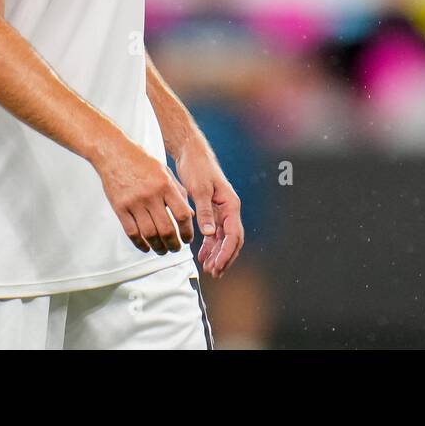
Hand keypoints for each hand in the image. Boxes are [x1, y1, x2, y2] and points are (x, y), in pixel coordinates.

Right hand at [95, 137, 194, 254]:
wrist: (114, 152)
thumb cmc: (141, 161)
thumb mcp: (165, 171)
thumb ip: (178, 192)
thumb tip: (190, 214)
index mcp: (165, 185)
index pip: (182, 214)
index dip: (187, 231)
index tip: (187, 239)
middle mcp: (151, 195)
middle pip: (166, 229)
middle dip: (173, 244)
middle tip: (176, 248)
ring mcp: (134, 202)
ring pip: (149, 234)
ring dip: (158, 247)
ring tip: (162, 250)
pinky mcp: (120, 207)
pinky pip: (131, 232)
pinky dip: (140, 243)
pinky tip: (145, 246)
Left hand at [176, 145, 243, 278]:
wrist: (191, 153)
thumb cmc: (197, 167)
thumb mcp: (199, 189)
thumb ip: (205, 212)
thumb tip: (210, 233)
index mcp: (230, 204)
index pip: (233, 235)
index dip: (226, 253)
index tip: (217, 266)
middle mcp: (229, 209)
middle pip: (232, 240)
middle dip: (225, 258)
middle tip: (214, 272)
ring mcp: (221, 210)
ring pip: (223, 238)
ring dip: (217, 254)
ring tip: (208, 268)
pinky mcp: (212, 210)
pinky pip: (215, 233)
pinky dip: (210, 245)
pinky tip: (203, 255)